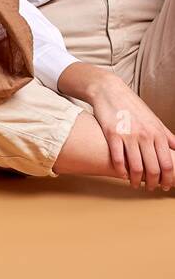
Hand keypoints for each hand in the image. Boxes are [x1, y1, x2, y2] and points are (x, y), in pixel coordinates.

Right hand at [86, 74, 174, 189]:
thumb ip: (167, 136)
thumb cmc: (132, 106)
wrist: (110, 91)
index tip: (165, 185)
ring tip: (135, 184)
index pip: (168, 164)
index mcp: (158, 133)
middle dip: (152, 183)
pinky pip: (118, 159)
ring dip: (136, 180)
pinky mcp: (112, 135)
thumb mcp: (154, 120)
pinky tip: (122, 174)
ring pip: (136, 167)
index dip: (168, 179)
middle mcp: (145, 136)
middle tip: (150, 187)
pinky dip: (121, 171)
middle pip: (153, 169)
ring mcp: (128, 136)